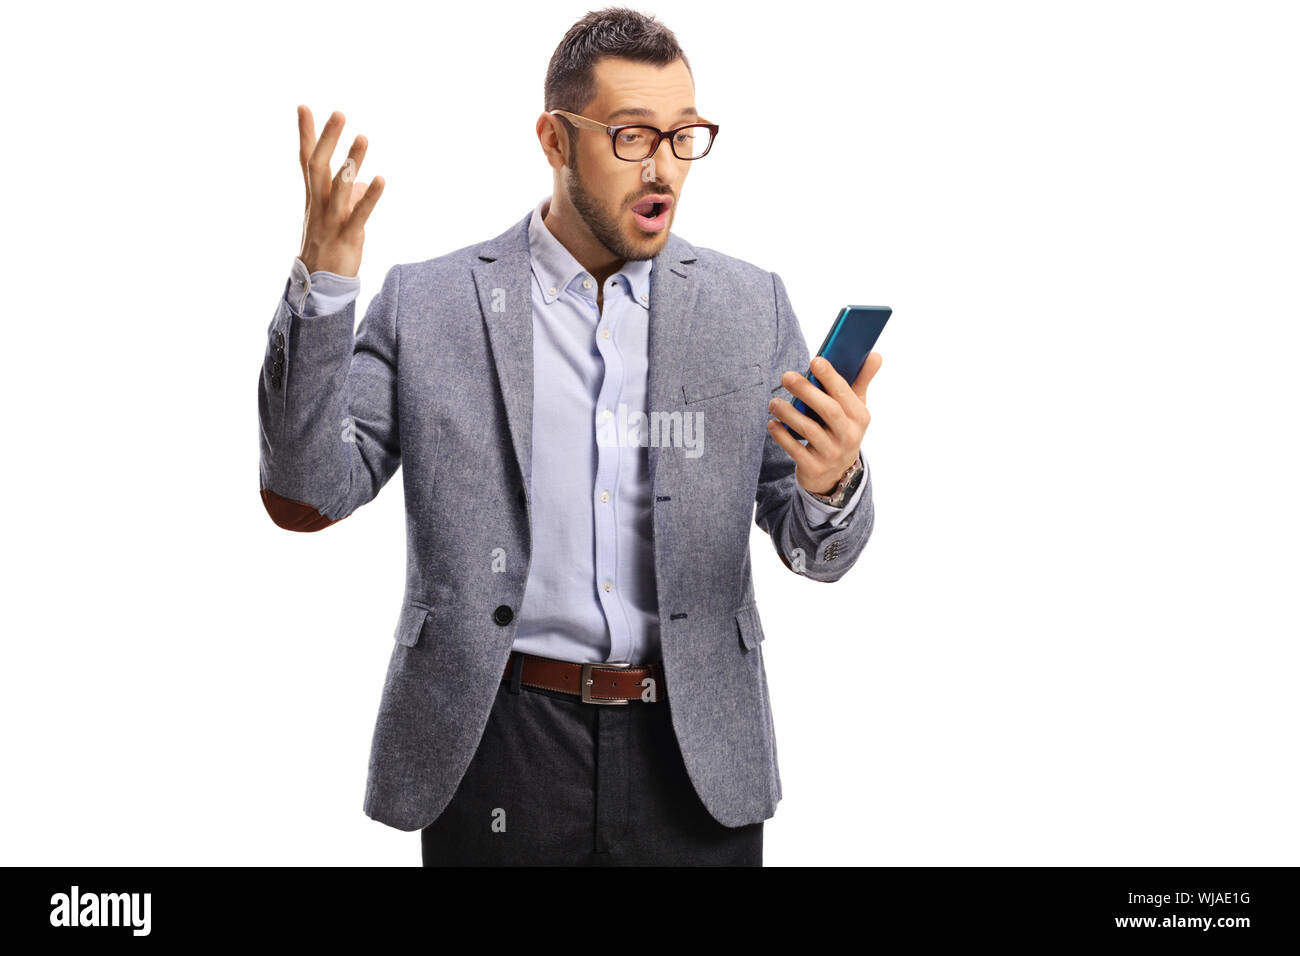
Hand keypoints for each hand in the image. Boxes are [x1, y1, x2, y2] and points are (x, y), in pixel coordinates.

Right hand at [296, 105, 384, 276]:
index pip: (306, 160)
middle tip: (338, 113)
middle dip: (328, 138)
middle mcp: (318, 205)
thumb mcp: (336, 219)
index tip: (303, 106)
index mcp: (314, 198)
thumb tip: (364, 183)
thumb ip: (349, 198)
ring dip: (352, 160)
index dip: (305, 134)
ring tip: (363, 137)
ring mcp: (331, 220)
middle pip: (318, 165)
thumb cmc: (327, 250)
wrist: (319, 288)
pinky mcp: (347, 237)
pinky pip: (359, 214)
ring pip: (339, 186)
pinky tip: (381, 180)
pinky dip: (371, 197)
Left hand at [766, 352, 881, 494]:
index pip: (845, 394)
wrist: (836, 473)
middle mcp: (849, 436)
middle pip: (828, 410)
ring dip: (789, 413)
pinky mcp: (815, 468)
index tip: (815, 360)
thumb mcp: (855, 409)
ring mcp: (832, 454)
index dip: (831, 377)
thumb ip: (861, 381)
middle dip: (807, 391)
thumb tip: (875, 354)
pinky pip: (796, 450)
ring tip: (774, 403)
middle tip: (787, 376)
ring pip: (809, 430)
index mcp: (860, 417)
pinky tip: (773, 424)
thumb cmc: (842, 430)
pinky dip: (782, 436)